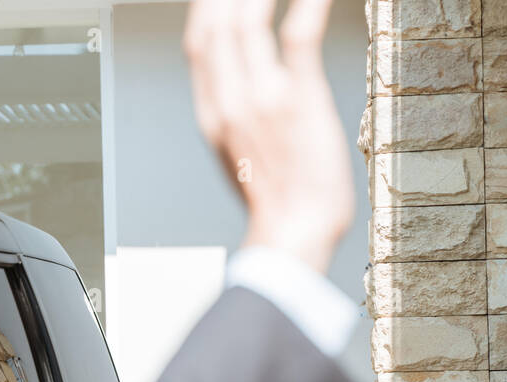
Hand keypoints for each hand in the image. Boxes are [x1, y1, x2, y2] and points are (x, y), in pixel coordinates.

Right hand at [183, 0, 352, 274]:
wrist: (295, 234)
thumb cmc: (280, 205)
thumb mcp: (243, 160)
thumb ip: (238, 124)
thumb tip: (246, 101)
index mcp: (215, 116)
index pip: (199, 44)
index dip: (206, 8)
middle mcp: (231, 102)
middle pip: (218, 23)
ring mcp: (263, 100)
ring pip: (249, 22)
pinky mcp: (299, 101)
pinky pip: (297, 37)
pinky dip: (307, 4)